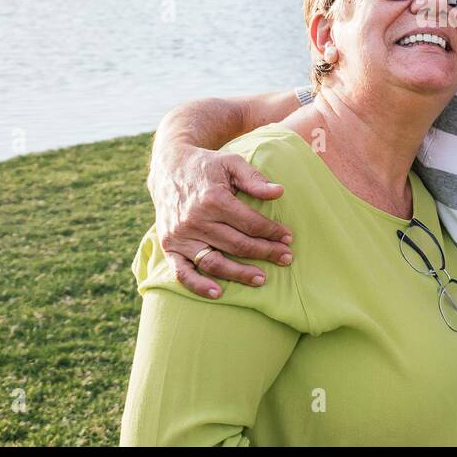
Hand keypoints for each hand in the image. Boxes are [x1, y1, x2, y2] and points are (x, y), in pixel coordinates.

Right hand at [147, 142, 291, 297]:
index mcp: (213, 199)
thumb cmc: (207, 166)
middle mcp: (195, 220)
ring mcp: (181, 236)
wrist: (168, 167)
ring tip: (262, 278)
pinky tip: (218, 293)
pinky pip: (182, 272)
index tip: (288, 237)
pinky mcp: (169, 246)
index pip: (250, 223)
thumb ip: (254, 179)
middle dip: (265, 252)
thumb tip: (279, 192)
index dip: (272, 232)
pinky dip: (198, 285)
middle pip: (237, 244)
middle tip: (286, 258)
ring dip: (240, 274)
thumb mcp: (231, 163)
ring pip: (214, 262)